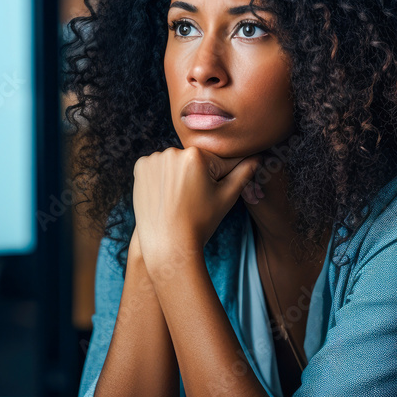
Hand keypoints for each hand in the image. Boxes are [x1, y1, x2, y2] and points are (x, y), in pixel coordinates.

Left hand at [132, 146, 260, 270]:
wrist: (167, 245)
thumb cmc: (200, 223)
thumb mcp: (227, 197)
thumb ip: (243, 173)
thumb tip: (257, 157)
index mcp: (196, 155)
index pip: (218, 161)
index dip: (220, 179)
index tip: (213, 194)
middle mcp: (172, 151)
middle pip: (195, 161)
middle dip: (199, 175)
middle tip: (195, 201)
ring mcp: (152, 159)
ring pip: (177, 163)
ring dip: (180, 175)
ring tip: (180, 200)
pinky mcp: (139, 168)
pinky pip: (158, 167)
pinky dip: (162, 177)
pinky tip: (166, 196)